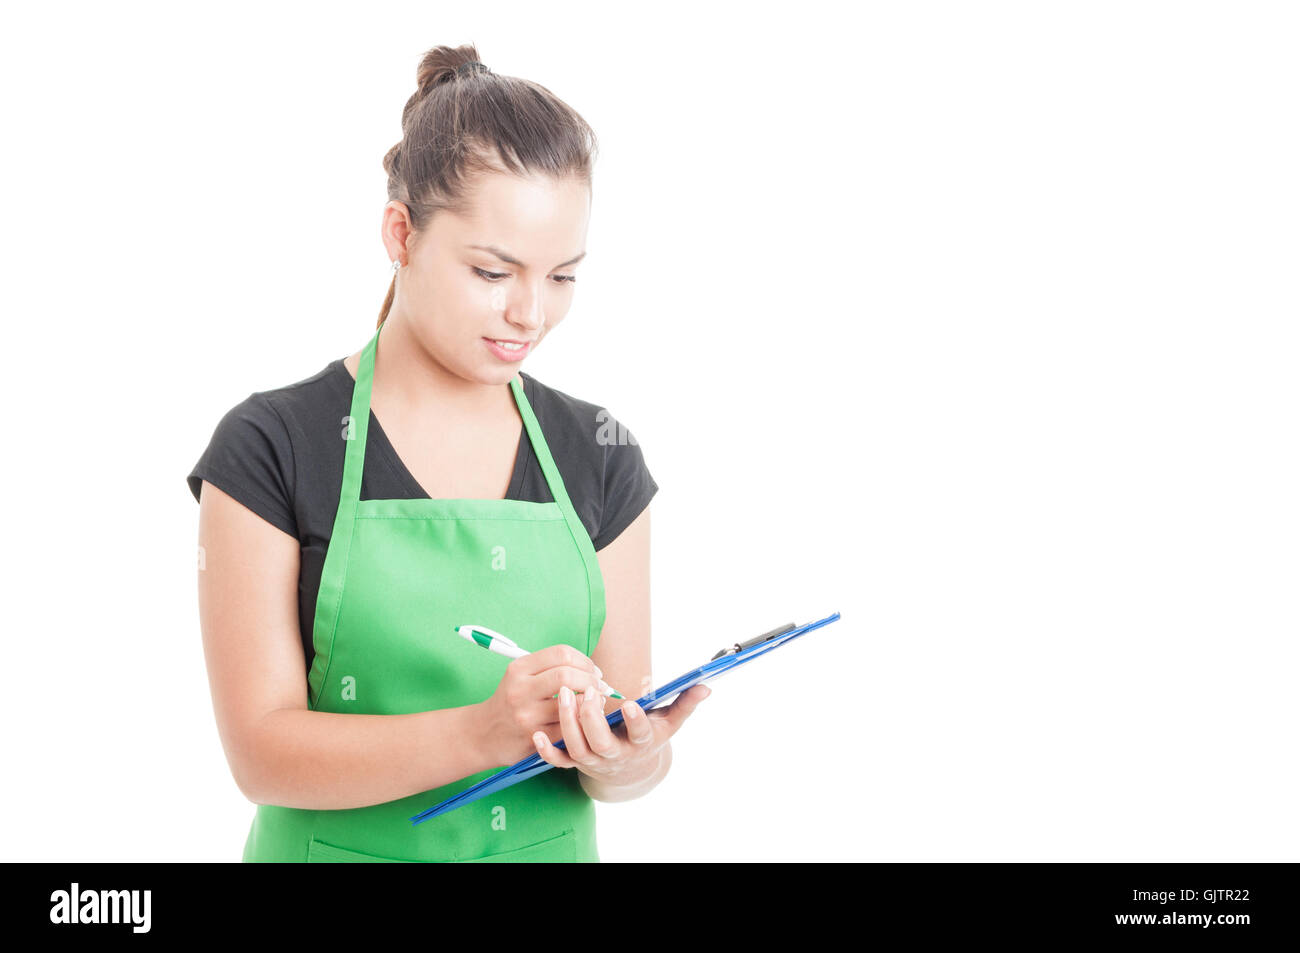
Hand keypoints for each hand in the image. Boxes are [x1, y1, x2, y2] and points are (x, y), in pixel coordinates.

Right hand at [478, 644, 616, 765]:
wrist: (483, 734)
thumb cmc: (510, 701)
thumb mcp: (520, 677)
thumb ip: (549, 668)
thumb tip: (590, 668)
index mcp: (519, 669)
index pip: (561, 654)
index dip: (584, 660)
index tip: (593, 670)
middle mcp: (520, 690)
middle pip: (566, 675)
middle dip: (591, 679)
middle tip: (601, 686)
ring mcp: (526, 715)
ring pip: (572, 703)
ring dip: (592, 702)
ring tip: (596, 703)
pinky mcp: (534, 737)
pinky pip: (569, 726)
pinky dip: (582, 721)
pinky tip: (585, 720)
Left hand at [531, 683, 711, 786]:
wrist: (629, 770)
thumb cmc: (649, 736)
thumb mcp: (669, 722)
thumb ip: (685, 703)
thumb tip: (705, 685)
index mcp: (641, 742)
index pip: (640, 732)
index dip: (635, 720)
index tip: (629, 703)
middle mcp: (616, 754)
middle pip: (600, 743)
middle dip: (591, 718)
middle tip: (587, 692)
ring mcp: (594, 760)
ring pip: (577, 748)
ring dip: (568, 724)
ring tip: (564, 695)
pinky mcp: (576, 762)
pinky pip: (559, 762)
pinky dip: (546, 752)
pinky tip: (536, 735)